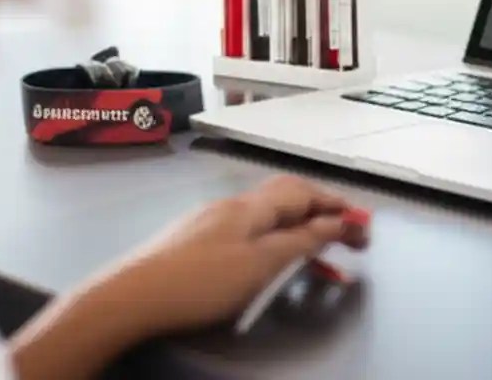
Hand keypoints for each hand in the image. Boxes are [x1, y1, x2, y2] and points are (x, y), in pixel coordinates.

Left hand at [96, 174, 368, 335]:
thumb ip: (300, 241)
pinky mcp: (195, 243)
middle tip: (349, 235)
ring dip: (300, 230)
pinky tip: (272, 260)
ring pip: (268, 217)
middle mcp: (232, 206)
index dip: (338, 206)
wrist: (127, 298)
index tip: (363, 224)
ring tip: (321, 253)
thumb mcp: (260, 264)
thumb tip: (333, 224)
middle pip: (287, 199)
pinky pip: (249, 233)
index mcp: (251, 207)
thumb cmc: (196, 282)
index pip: (305, 193)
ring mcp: (210, 222)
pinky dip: (274, 241)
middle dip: (322, 213)